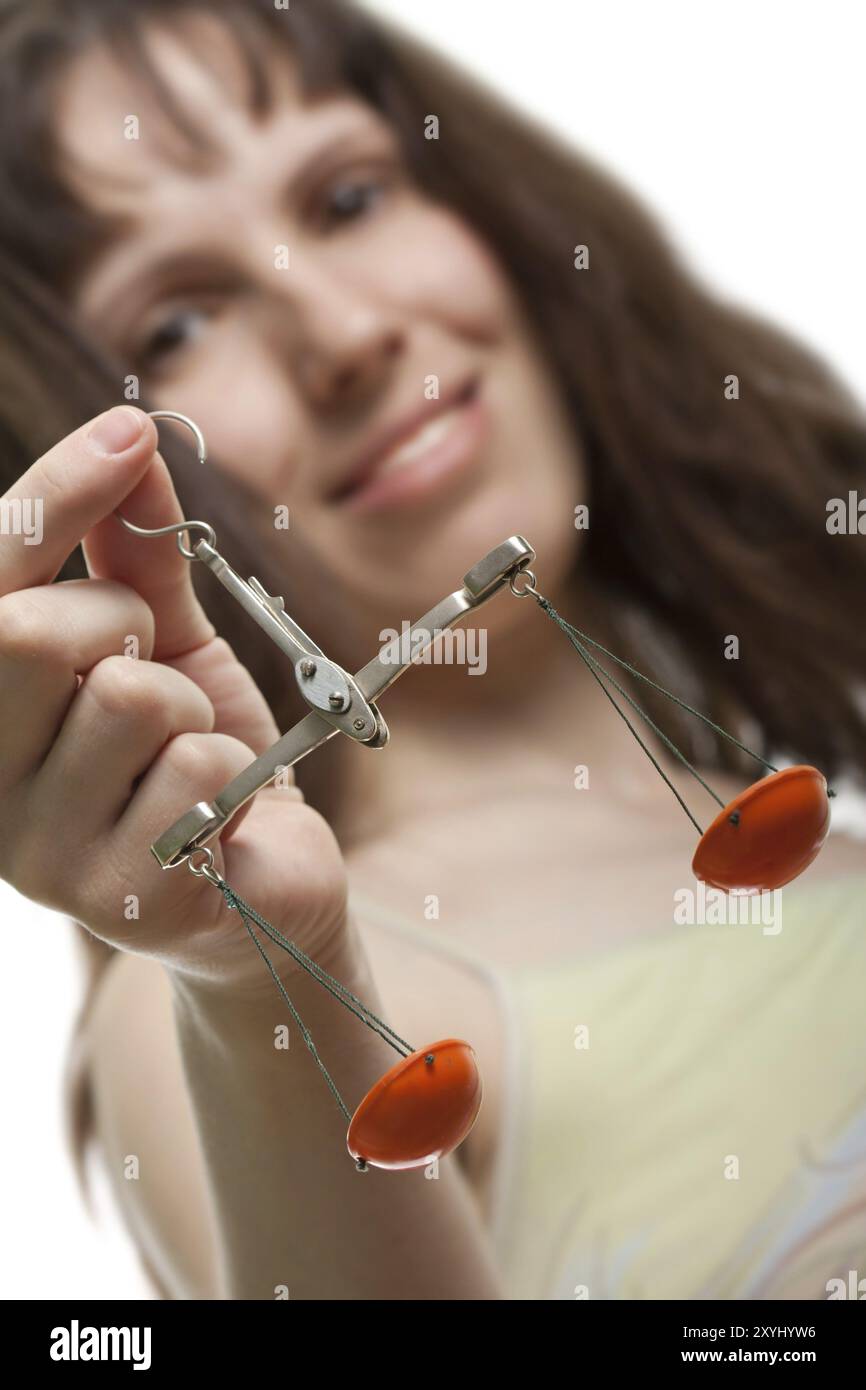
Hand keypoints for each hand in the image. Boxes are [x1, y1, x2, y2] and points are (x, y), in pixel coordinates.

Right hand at [0, 406, 349, 998]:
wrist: (267, 879)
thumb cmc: (204, 755)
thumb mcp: (170, 644)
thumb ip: (137, 556)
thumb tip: (130, 437)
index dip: (54, 496)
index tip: (127, 429)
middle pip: (25, 635)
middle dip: (125, 624)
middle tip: (156, 667)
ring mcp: (38, 852)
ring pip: (128, 699)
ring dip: (192, 710)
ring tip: (194, 757)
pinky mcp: (115, 898)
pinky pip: (194, 769)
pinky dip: (234, 771)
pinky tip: (219, 816)